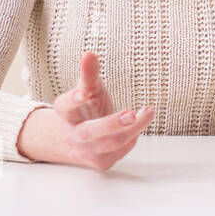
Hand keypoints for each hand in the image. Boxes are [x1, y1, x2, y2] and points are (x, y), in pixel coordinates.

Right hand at [51, 51, 154, 170]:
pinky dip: (134, 136)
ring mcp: (86, 151)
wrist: (79, 141)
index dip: (74, 100)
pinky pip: (121, 150)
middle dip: (110, 124)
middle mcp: (72, 135)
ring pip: (111, 143)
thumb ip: (89, 74)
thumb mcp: (88, 90)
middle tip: (130, 114)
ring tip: (149, 112)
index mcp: (65, 113)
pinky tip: (141, 122)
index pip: (66, 106)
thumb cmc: (86, 110)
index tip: (83, 93)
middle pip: (88, 132)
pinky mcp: (101, 161)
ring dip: (134, 128)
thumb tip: (89, 54)